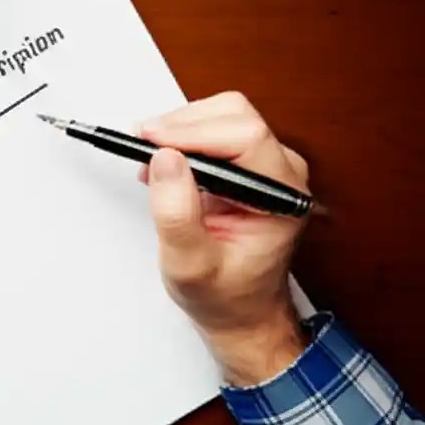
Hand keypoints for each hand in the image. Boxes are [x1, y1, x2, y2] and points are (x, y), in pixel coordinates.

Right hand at [139, 92, 309, 384]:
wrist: (240, 310)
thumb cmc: (225, 295)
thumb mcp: (190, 265)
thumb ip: (176, 214)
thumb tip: (164, 159)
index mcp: (281, 197)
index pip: (244, 136)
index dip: (192, 132)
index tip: (151, 142)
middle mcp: (281, 173)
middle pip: (234, 115)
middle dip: (182, 124)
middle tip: (143, 146)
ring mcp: (266, 166)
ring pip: (222, 115)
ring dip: (179, 129)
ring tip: (151, 160)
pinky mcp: (247, 164)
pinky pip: (214, 129)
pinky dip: (182, 137)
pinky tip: (164, 164)